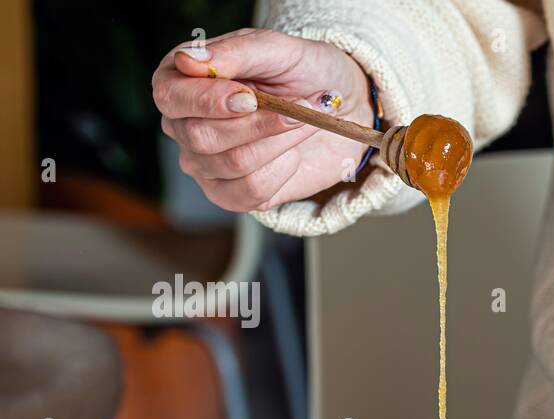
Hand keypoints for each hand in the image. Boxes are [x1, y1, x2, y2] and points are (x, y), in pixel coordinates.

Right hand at [153, 28, 373, 211]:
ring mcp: (205, 163)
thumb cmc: (304, 71)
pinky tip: (292, 154)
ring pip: (233, 163)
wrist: (343, 106)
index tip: (251, 97)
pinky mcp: (232, 194)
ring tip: (304, 122)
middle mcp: (183, 124)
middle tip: (299, 108)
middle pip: (201, 137)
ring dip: (280, 142)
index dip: (210, 101)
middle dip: (259, 124)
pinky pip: (251, 192)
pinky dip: (283, 171)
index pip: (171, 96)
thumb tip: (188, 62)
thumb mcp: (276, 49)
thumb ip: (234, 52)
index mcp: (181, 79)